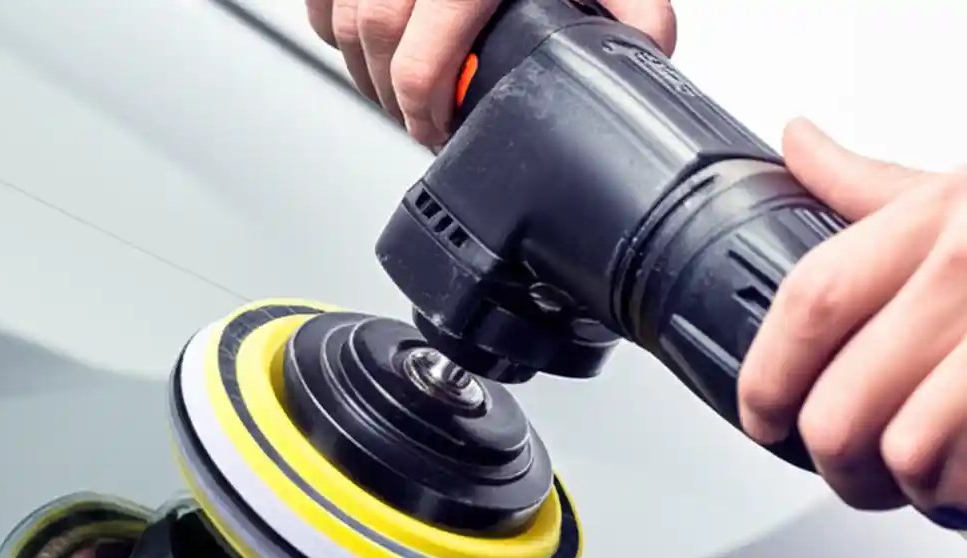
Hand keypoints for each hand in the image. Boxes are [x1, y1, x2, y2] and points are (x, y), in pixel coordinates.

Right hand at [306, 0, 676, 146]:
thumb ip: (630, 2)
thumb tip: (650, 51)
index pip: (419, 63)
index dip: (423, 113)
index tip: (438, 130)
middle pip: (372, 46)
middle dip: (391, 99)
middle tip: (421, 120)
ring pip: (340, 23)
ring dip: (361, 69)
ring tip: (396, 90)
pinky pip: (322, 0)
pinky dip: (334, 28)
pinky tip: (365, 43)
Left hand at [739, 118, 966, 529]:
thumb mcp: (965, 189)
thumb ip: (872, 185)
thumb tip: (798, 144)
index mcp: (942, 218)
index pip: (811, 303)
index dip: (766, 376)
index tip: (762, 416)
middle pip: (841, 406)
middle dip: (831, 460)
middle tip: (844, 466)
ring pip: (906, 456)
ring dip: (905, 487)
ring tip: (920, 477)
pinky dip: (962, 499)